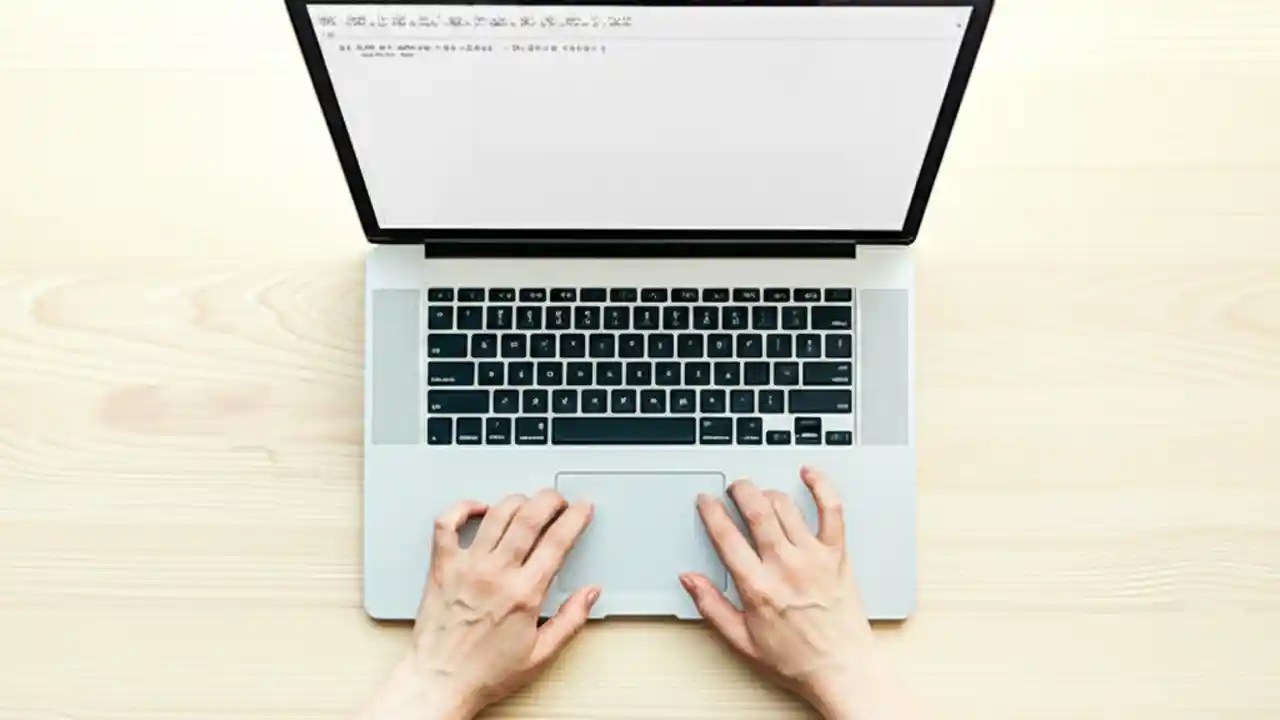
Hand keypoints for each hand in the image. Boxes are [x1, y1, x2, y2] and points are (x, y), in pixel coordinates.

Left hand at [357, 490, 598, 719]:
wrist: (439, 682)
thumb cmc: (485, 673)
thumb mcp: (540, 655)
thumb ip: (571, 620)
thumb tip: (591, 593)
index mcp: (524, 594)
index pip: (558, 541)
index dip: (575, 518)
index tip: (582, 509)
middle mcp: (495, 574)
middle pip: (530, 516)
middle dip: (551, 500)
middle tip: (558, 500)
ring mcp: (467, 566)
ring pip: (496, 513)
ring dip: (517, 500)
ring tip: (527, 502)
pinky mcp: (441, 566)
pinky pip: (447, 523)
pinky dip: (462, 507)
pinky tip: (478, 508)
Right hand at [681, 467, 917, 719]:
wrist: (841, 669)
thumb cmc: (795, 659)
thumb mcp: (742, 640)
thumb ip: (711, 606)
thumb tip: (690, 579)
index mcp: (758, 587)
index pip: (727, 537)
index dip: (711, 512)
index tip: (706, 501)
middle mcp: (785, 567)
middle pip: (757, 510)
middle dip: (740, 490)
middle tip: (733, 488)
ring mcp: (813, 557)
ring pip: (786, 506)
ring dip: (768, 492)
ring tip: (760, 494)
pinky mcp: (837, 554)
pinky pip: (832, 510)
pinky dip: (821, 486)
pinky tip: (810, 474)